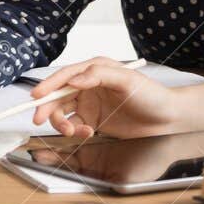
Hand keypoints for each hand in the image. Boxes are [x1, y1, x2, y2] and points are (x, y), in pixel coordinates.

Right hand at [29, 58, 179, 139]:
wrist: (167, 119)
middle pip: (59, 95)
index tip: (36, 96)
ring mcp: (90, 104)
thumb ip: (99, 76)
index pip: (65, 76)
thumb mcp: (127, 80)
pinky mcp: (93, 120)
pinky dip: (75, 130)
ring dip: (62, 122)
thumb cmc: (151, 95)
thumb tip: (73, 80)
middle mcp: (88, 85)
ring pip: (63, 112)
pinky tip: (87, 132)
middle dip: (47, 108)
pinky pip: (74, 125)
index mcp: (95, 70)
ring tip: (73, 131)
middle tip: (40, 120)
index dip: (48, 85)